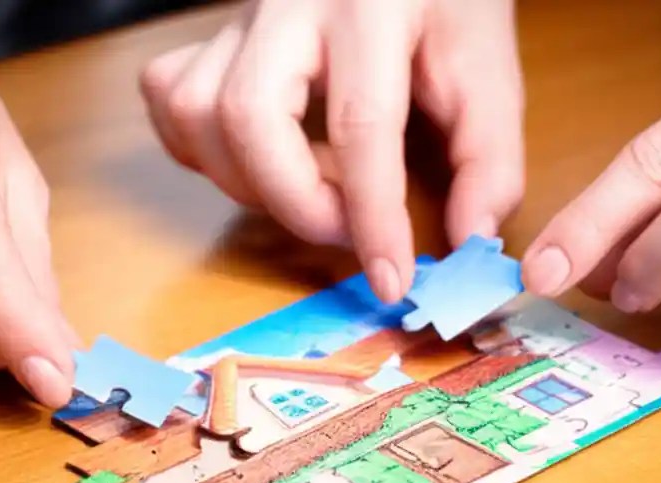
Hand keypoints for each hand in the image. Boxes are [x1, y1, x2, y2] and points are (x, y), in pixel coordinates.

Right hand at [139, 0, 524, 302]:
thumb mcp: (488, 68)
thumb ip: (488, 158)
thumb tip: (467, 241)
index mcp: (370, 6)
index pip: (360, 123)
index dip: (374, 217)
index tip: (391, 278)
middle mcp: (289, 2)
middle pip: (248, 116)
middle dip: (294, 201)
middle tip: (344, 230)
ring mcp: (240, 16)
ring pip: (197, 112)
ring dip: (249, 181)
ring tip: (312, 184)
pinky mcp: (213, 33)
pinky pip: (172, 98)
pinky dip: (203, 149)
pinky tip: (260, 160)